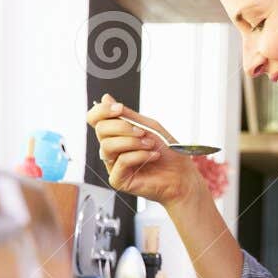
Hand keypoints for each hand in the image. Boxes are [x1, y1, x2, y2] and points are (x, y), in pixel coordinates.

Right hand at [86, 94, 200, 207]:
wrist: (182, 175)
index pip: (95, 119)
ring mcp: (112, 165)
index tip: (120, 108)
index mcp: (116, 134)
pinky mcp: (117, 179)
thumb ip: (127, 115)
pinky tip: (153, 156)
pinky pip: (121, 161)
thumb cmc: (168, 152)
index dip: (102, 110)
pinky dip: (140, 156)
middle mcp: (111, 149)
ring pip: (108, 146)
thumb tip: (105, 98)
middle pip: (101, 130)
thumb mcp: (149, 127)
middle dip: (123, 127)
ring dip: (133, 142)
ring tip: (150, 145)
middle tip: (143, 132)